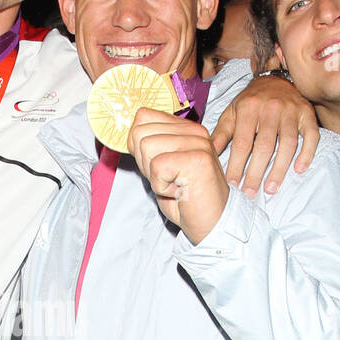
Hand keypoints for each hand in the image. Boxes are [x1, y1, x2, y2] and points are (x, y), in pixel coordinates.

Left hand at [128, 107, 228, 244]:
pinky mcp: (197, 160)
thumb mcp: (161, 166)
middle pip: (140, 133)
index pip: (143, 117)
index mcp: (186, 128)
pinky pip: (157, 167)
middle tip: (168, 178)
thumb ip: (149, 146)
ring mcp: (198, 144)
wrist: (210, 222)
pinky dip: (161, 186)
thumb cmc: (186, 198)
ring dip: (153, 174)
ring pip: (146, 147)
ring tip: (174, 183)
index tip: (158, 166)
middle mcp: (194, 131)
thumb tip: (129, 134)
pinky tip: (179, 190)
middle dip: (145, 162)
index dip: (138, 146)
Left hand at [207, 74, 319, 195]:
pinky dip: (307, 153)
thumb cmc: (250, 101)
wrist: (275, 79)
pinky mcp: (307, 113)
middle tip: (250, 193)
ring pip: (287, 144)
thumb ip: (221, 134)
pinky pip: (311, 135)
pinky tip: (299, 169)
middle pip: (264, 146)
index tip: (231, 184)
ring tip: (270, 188)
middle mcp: (271, 108)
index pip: (242, 143)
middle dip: (256, 172)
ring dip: (279, 169)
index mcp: (248, 108)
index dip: (236, 165)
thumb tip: (207, 155)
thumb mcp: (232, 112)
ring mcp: (291, 111)